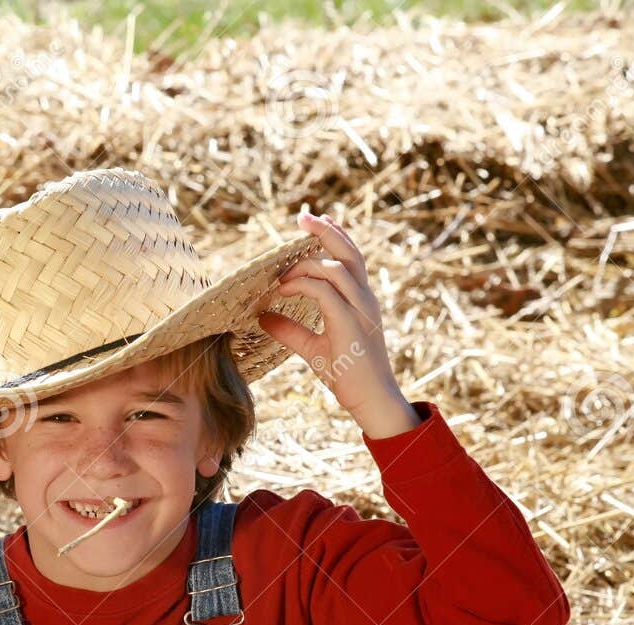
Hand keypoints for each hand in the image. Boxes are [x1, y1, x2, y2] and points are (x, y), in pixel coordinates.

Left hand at [257, 211, 420, 439]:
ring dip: (306, 264)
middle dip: (326, 231)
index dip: (334, 236)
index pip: (350, 258)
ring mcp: (361, 310)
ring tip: (281, 274)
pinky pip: (326, 293)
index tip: (312, 222)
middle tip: (303, 217)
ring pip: (337, 269)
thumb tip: (263, 317)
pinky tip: (284, 290)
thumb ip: (289, 331)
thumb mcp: (311, 348)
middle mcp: (365, 299)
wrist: (371, 400)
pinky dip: (303, 285)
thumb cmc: (346, 374)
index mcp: (360, 300)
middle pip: (349, 253)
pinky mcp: (351, 324)